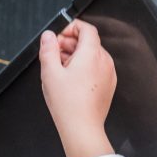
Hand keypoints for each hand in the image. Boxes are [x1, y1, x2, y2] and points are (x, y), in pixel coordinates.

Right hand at [39, 19, 114, 156]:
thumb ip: (48, 49)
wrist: (82, 128)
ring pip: (93, 55)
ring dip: (76, 56)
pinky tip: (71, 80)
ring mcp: (109, 73)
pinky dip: (85, 67)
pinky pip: (97, 68)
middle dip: (70, 43)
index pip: (87, 28)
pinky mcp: (109, 85)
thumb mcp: (50, 72)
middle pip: (89, 41)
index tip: (59, 36)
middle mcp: (104, 61)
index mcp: (91, 54)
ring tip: (60, 68)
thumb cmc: (68, 105)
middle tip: (54, 53)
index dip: (71, 27)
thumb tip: (48, 36)